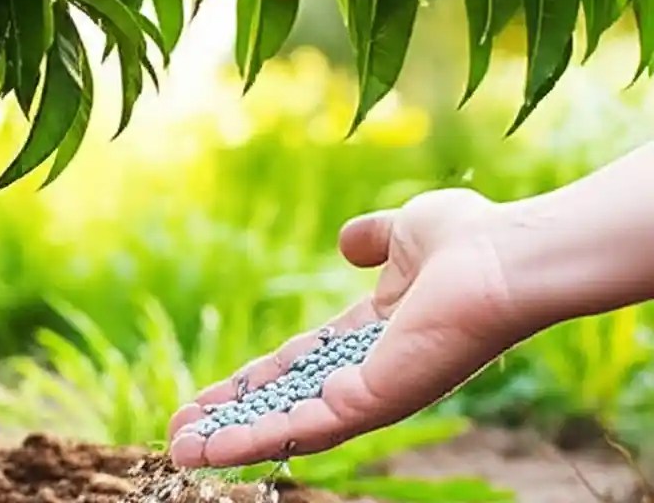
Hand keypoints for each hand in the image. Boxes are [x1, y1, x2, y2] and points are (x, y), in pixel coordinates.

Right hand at [166, 188, 535, 468]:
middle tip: (179, 437)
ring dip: (233, 442)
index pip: (295, 368)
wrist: (505, 256)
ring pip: (287, 427)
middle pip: (282, 404)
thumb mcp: (405, 232)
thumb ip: (373, 240)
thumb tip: (347, 244)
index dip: (248, 384)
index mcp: (371, 337)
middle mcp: (368, 372)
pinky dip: (258, 440)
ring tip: (180, 452)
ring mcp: (372, 392)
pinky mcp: (375, 401)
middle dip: (229, 422)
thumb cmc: (470, 239)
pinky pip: (307, 427)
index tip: (205, 399)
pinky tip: (215, 448)